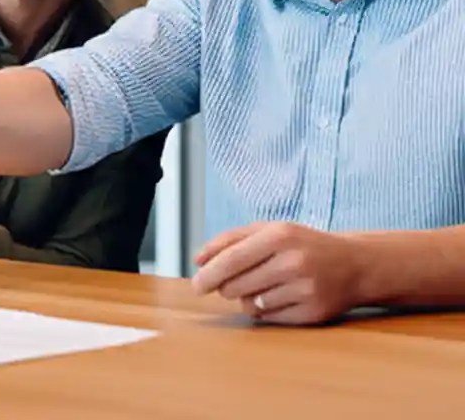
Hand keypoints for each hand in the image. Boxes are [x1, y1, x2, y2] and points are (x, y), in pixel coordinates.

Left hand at [192, 222, 364, 324]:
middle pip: (235, 286)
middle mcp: (294, 261)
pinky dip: (266, 310)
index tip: (196, 285)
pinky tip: (280, 297)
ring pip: (251, 304)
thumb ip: (230, 240)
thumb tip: (198, 260)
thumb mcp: (269, 230)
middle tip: (232, 283)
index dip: (208, 275)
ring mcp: (305, 288)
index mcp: (279, 235)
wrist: (354, 264)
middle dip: (226, 287)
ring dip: (247, 298)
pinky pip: (269, 318)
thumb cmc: (302, 245)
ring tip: (263, 286)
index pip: (231, 259)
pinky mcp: (313, 311)